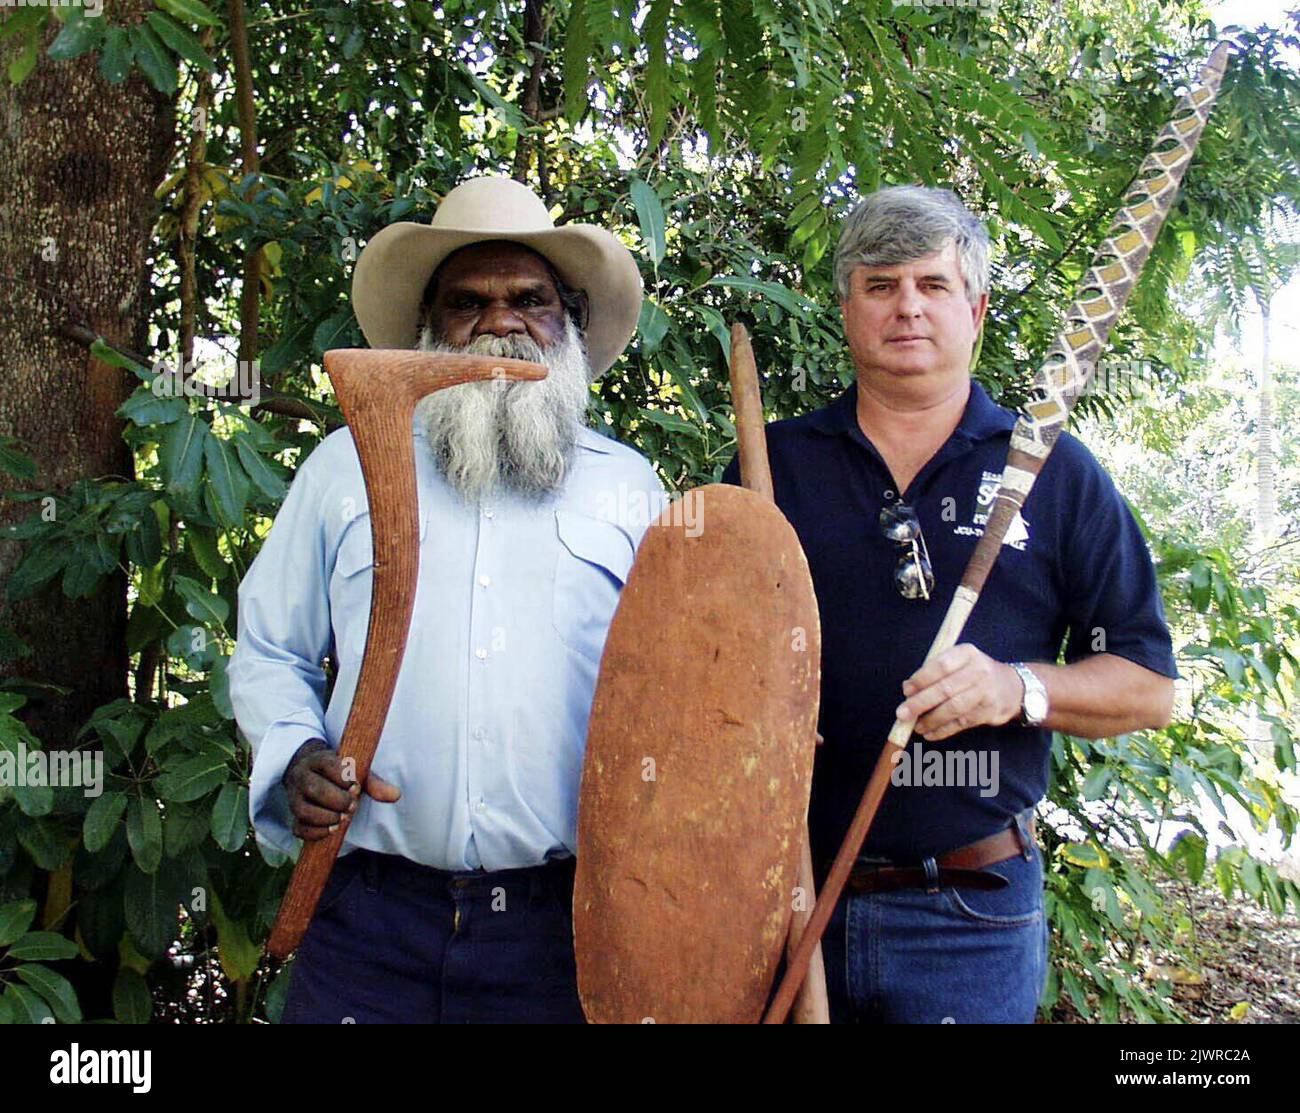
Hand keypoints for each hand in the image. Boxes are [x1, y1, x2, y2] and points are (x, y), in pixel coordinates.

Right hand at [281, 739, 401, 840]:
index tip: (356, 785)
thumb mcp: (355, 772)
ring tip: (343, 819)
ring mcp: (295, 797)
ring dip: (325, 817)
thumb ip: (374, 783)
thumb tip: (395, 795)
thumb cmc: (339, 774)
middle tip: (353, 806)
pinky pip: (298, 827)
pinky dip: (315, 832)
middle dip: (336, 800)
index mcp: (318, 760)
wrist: (311, 773)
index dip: (342, 776)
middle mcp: (302, 777)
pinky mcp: (294, 816)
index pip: (326, 764)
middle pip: (313, 788)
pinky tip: (332, 830)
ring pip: (303, 810)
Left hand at [894, 644, 1023, 741]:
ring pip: (953, 708)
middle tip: (902, 714)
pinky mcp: (989, 711)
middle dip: (920, 703)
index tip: (906, 690)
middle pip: (946, 689)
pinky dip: (943, 730)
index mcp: (967, 653)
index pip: (941, 665)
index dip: (921, 679)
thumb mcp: (957, 662)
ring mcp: (986, 692)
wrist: (1010, 687)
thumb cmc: (972, 673)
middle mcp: (979, 671)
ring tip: (916, 726)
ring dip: (931, 719)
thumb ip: (933, 672)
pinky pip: (961, 723)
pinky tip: (930, 733)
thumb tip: (908, 689)